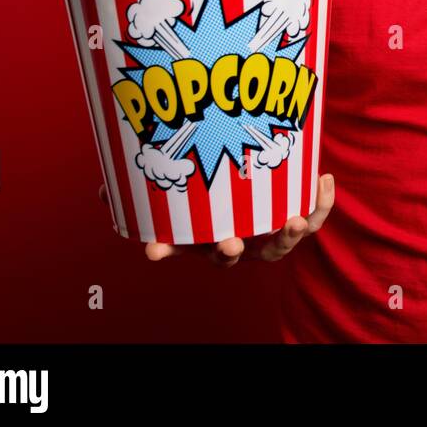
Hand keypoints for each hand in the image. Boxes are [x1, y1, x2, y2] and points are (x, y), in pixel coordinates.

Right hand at [98, 173, 335, 267]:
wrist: (260, 170)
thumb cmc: (214, 187)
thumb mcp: (179, 186)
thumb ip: (142, 188)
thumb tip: (103, 192)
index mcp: (203, 235)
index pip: (179, 248)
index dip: (165, 250)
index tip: (152, 250)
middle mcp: (235, 239)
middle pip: (232, 256)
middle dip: (229, 252)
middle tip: (228, 244)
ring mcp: (267, 232)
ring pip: (279, 245)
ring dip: (287, 235)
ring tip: (292, 221)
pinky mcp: (297, 217)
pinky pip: (313, 217)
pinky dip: (320, 203)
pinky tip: (323, 179)